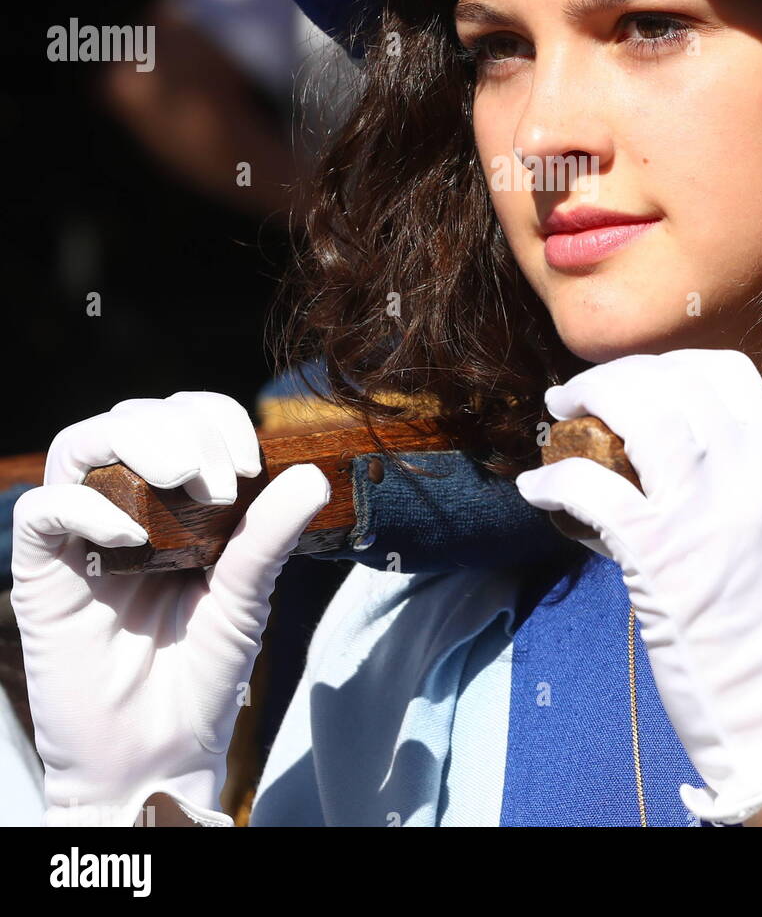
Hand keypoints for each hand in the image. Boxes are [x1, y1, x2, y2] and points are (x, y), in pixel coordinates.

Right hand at [11, 391, 329, 826]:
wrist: (157, 755)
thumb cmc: (202, 675)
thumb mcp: (247, 598)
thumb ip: (269, 537)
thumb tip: (312, 474)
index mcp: (179, 500)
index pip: (186, 418)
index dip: (216, 419)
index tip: (251, 463)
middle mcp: (126, 504)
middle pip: (134, 416)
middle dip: (182, 429)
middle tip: (220, 485)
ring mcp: (81, 535)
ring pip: (82, 443)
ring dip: (136, 443)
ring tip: (179, 482)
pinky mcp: (42, 573)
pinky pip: (40, 509)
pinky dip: (83, 506)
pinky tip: (130, 539)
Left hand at [515, 349, 761, 824]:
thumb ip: (733, 479)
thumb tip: (664, 448)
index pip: (730, 375)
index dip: (675, 363)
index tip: (642, 377)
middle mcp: (744, 477)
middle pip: (673, 384)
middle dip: (616, 375)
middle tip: (580, 392)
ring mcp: (702, 512)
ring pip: (639, 416)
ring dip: (588, 402)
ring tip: (555, 414)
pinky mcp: (658, 555)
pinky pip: (595, 491)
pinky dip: (556, 479)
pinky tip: (536, 486)